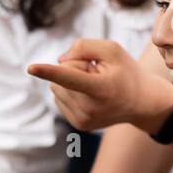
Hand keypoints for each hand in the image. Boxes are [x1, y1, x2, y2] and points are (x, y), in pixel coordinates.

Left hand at [26, 39, 172, 132]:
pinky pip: (59, 99)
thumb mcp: (113, 50)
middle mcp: (90, 108)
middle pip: (60, 77)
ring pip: (56, 88)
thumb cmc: (126, 72)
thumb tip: (60, 61)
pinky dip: (70, 92)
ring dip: (71, 81)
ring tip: (95, 86)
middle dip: (74, 69)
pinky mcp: (79, 125)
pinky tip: (89, 95)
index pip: (70, 77)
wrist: (142, 103)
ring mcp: (83, 120)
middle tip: (98, 75)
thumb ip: (84, 47)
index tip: (30, 68)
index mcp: (101, 89)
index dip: (49, 71)